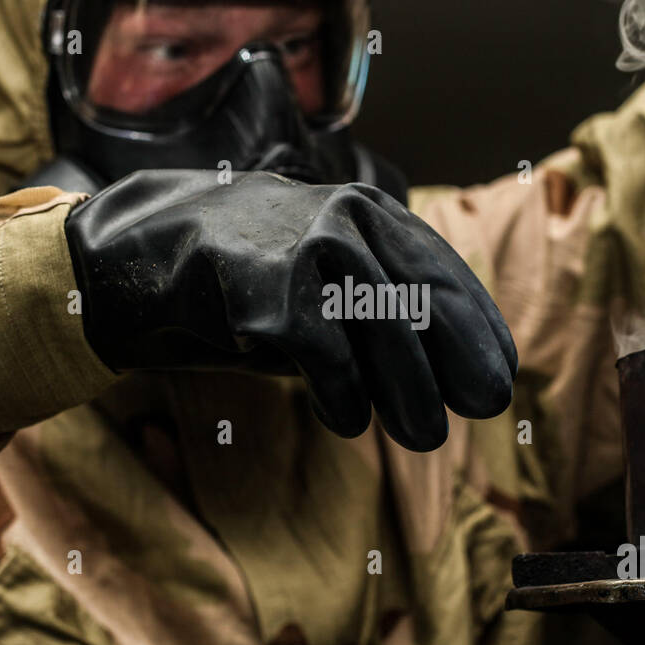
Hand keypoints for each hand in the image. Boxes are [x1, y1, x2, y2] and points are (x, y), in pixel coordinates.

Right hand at [64, 170, 517, 451]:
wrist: (142, 253)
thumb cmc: (243, 275)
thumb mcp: (318, 277)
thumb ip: (372, 308)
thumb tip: (445, 372)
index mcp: (365, 212)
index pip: (441, 270)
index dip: (479, 323)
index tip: (502, 371)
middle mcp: (346, 220)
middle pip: (423, 302)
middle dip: (458, 360)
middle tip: (483, 406)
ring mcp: (308, 250)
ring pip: (385, 332)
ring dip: (409, 392)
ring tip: (423, 433)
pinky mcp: (270, 291)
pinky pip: (326, 356)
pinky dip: (343, 396)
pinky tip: (346, 420)